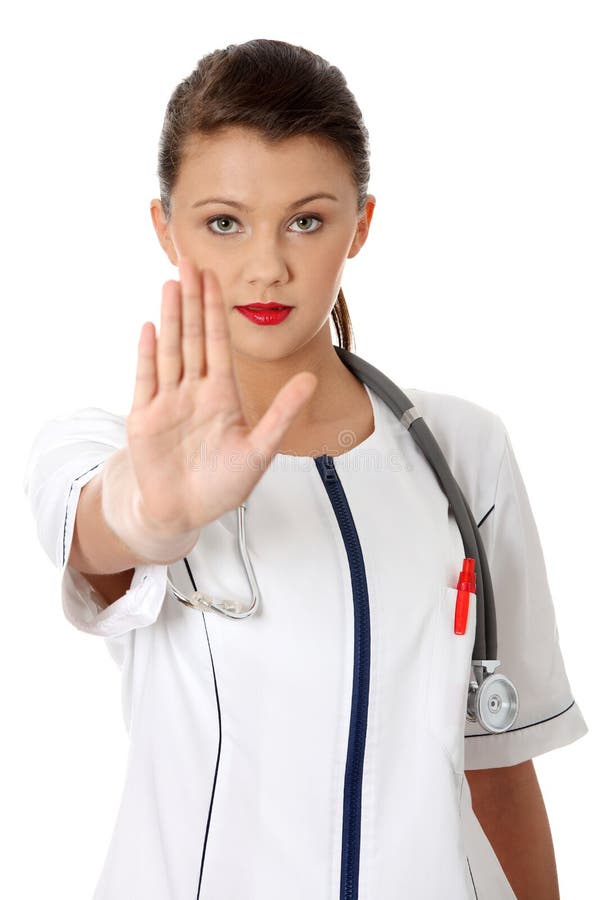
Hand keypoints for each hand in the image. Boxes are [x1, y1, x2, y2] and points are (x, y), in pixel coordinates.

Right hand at [124, 257, 316, 541]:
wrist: (185, 511)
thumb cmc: (223, 484)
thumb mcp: (260, 449)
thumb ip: (282, 413)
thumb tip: (311, 379)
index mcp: (222, 395)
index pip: (219, 343)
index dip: (217, 310)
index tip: (216, 277)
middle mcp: (194, 391)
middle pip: (192, 337)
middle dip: (192, 300)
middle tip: (190, 262)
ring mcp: (168, 402)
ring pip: (170, 350)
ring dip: (171, 318)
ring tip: (171, 284)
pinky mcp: (144, 418)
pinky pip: (146, 380)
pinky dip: (148, 354)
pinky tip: (150, 327)